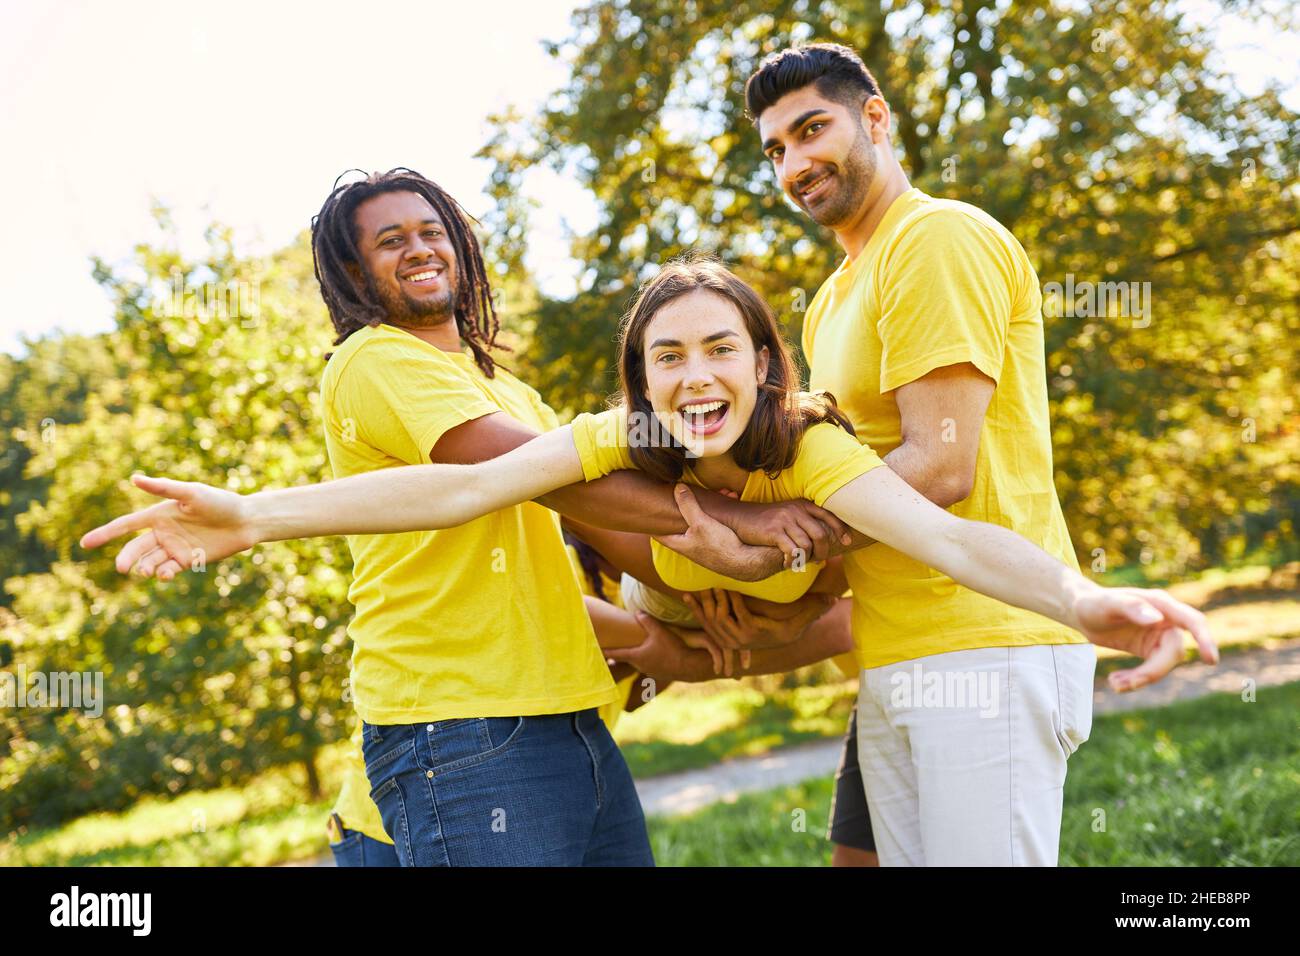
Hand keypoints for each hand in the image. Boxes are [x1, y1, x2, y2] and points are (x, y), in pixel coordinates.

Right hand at [79, 474, 258, 580]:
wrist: (246, 520)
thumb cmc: (220, 502)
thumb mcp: (192, 493)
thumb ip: (164, 488)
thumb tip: (134, 478)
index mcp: (159, 514)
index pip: (126, 526)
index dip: (105, 534)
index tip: (85, 544)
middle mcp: (164, 532)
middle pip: (136, 548)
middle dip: (127, 558)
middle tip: (123, 568)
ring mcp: (175, 547)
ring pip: (150, 561)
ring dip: (144, 568)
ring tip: (146, 571)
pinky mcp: (189, 560)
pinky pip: (169, 570)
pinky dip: (163, 574)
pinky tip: (164, 573)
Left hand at [605, 612, 720, 682]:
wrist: (689, 666)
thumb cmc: (672, 649)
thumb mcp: (659, 631)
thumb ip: (647, 621)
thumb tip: (637, 612)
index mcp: (636, 656)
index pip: (616, 654)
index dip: (606, 651)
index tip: (596, 651)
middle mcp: (640, 666)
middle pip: (627, 658)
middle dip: (621, 653)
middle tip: (614, 649)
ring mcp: (650, 671)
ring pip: (639, 662)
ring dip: (637, 656)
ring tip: (638, 649)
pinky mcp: (660, 673)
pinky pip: (650, 665)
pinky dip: (649, 659)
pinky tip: (656, 654)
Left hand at [655, 484, 782, 581]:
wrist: (747, 562)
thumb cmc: (720, 546)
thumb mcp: (700, 522)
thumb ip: (687, 505)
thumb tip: (676, 487)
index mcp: (679, 543)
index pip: (657, 532)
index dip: (652, 520)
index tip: (648, 507)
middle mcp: (689, 544)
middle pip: (682, 520)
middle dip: (688, 502)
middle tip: (689, 489)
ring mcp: (704, 542)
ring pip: (702, 517)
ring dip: (710, 504)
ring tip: (724, 492)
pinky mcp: (718, 540)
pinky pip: (716, 521)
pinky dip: (722, 510)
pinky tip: (732, 498)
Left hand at [684, 588, 835, 652]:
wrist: (776, 641)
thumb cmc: (789, 627)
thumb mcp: (801, 618)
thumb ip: (814, 607)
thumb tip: (834, 598)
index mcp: (756, 632)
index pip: (742, 617)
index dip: (734, 602)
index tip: (728, 586)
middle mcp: (739, 638)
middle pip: (722, 619)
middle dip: (715, 602)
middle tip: (710, 583)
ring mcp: (728, 638)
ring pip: (710, 621)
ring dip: (703, 605)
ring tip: (697, 588)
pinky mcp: (719, 635)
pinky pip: (703, 623)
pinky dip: (694, 609)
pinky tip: (686, 595)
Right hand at [729, 497, 852, 566]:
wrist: (740, 517)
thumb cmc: (768, 521)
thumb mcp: (789, 515)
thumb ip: (806, 523)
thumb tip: (825, 542)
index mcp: (802, 504)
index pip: (829, 515)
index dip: (841, 529)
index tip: (847, 541)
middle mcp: (796, 510)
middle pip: (821, 534)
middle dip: (824, 551)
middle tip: (819, 560)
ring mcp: (784, 520)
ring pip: (807, 544)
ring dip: (807, 558)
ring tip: (801, 562)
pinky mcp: (773, 532)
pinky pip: (792, 550)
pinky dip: (794, 560)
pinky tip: (789, 563)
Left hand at [1072, 586, 1217, 691]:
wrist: (1082, 611)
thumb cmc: (1094, 602)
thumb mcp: (1107, 604)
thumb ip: (1131, 608)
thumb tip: (1157, 619)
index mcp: (1161, 604)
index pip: (1192, 621)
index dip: (1205, 639)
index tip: (1210, 660)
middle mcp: (1165, 620)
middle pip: (1174, 651)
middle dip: (1152, 671)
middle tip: (1122, 684)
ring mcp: (1159, 636)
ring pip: (1163, 665)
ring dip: (1141, 679)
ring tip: (1114, 684)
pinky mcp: (1151, 650)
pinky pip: (1152, 670)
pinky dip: (1136, 680)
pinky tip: (1115, 682)